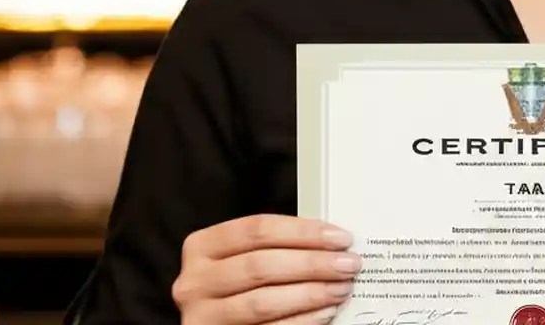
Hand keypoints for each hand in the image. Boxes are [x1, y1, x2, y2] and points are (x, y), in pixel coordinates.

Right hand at [172, 214, 360, 324]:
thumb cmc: (238, 286)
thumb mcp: (244, 258)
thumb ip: (277, 247)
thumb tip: (331, 242)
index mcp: (202, 247)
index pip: (257, 229)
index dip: (302, 231)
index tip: (339, 237)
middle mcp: (195, 281)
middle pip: (261, 265)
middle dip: (312, 263)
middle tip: (348, 264)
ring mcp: (203, 315)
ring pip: (262, 302)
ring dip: (310, 294)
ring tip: (341, 288)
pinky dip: (301, 321)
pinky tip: (325, 312)